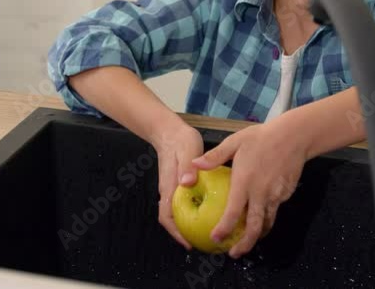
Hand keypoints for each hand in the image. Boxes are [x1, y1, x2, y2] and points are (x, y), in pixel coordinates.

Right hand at [152, 123, 203, 250]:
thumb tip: (187, 183)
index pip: (166, 216)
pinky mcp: (179, 184)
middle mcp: (169, 191)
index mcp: (170, 187)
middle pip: (171, 219)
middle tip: (201, 242)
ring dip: (187, 224)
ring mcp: (173, 188)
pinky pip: (184, 203)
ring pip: (177, 212)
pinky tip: (208, 211)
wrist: (169, 131)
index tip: (188, 243)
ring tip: (206, 231)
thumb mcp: (187, 151)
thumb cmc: (179, 140)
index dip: (175, 233)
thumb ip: (187, 167)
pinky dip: (192, 212)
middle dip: (183, 233)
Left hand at [191, 122, 306, 258]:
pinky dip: (266, 220)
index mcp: (245, 182)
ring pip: (266, 223)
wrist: (294, 136)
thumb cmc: (261, 137)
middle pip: (254, 227)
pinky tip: (259, 219)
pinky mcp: (285, 195)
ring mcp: (275, 196)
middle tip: (234, 253)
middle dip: (244, 244)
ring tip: (247, 241)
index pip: (233, 212)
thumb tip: (194, 164)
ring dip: (257, 235)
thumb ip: (215, 156)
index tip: (215, 238)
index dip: (224, 228)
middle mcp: (260, 193)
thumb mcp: (235, 142)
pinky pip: (274, 211)